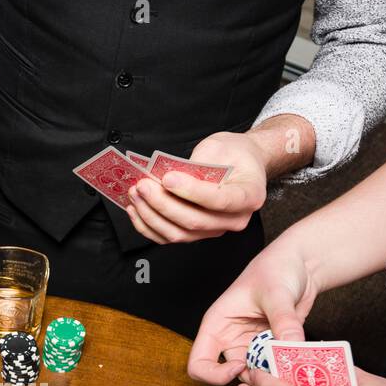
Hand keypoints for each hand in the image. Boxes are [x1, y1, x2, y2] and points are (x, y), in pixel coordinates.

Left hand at [125, 130, 269, 244]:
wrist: (240, 164)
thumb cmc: (233, 154)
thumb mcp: (220, 147)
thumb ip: (199, 163)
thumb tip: (168, 177)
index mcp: (250, 196)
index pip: (219, 200)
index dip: (191, 191)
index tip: (167, 178)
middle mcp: (235, 220)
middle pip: (195, 221)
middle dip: (163, 203)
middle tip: (143, 185)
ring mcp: (215, 231)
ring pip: (179, 234)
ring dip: (152, 216)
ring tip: (136, 194)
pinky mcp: (198, 234)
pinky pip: (169, 238)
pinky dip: (149, 227)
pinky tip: (136, 209)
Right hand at [186, 240, 316, 384]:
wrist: (300, 265)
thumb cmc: (276, 269)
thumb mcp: (276, 294)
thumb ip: (283, 321)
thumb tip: (291, 347)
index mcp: (217, 326)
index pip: (198, 365)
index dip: (216, 374)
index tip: (242, 365)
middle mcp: (231, 340)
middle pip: (230, 376)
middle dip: (252, 379)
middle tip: (275, 371)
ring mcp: (252, 346)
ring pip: (256, 375)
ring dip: (272, 375)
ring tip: (291, 364)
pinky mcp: (271, 349)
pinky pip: (275, 368)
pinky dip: (286, 369)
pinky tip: (299, 358)